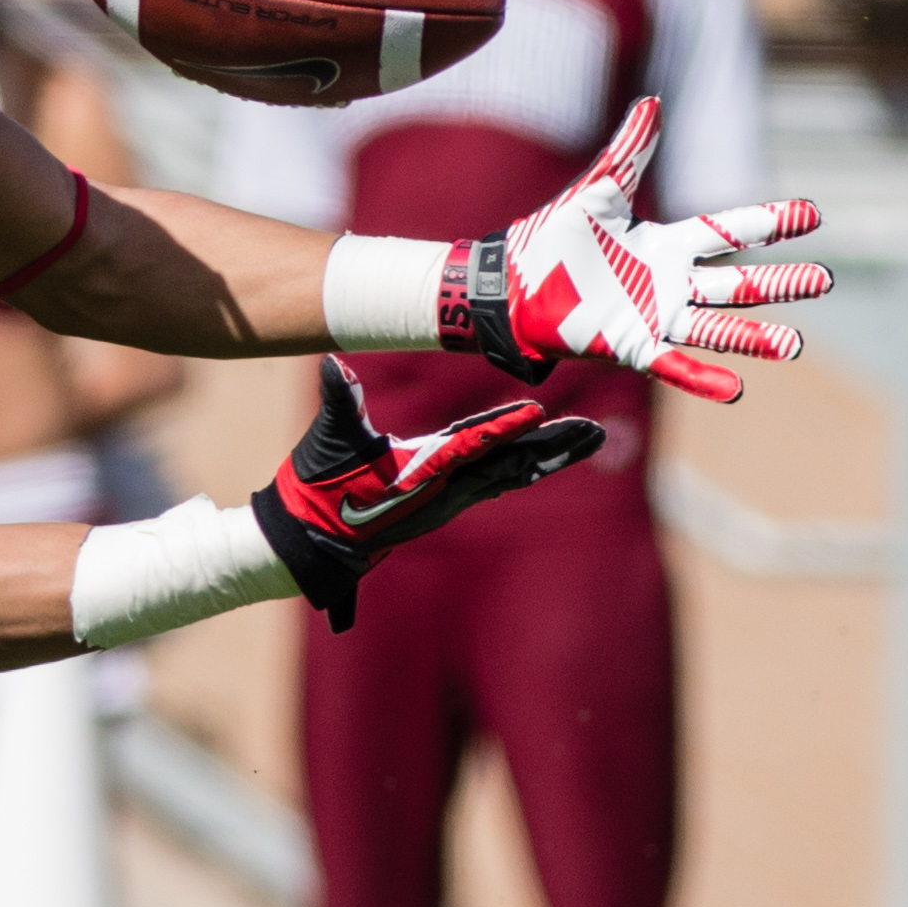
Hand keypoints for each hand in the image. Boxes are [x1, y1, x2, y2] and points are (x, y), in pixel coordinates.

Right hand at [251, 356, 606, 631]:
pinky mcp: (446, 498)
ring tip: (590, 438)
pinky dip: (525, 465)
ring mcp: (449, 496)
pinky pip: (497, 480)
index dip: (503, 430)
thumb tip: (332, 367)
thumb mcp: (329, 441)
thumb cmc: (319, 489)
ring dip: (550, 456)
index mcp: (420, 473)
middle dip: (553, 447)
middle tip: (594, 431)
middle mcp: (444, 489)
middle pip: (510, 464)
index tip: (539, 414)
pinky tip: (544, 456)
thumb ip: (339, 401)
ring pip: (511, 473)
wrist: (312, 539)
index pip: (471, 447)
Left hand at [458, 97, 832, 404]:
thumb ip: (629, 151)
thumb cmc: (555, 237)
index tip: (813, 215)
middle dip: (781, 282)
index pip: (728, 233)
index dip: (769, 223)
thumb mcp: (597, 190)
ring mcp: (655, 317)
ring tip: (794, 344)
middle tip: (824, 280)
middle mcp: (670, 283)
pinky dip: (702, 378)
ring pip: (717, 326)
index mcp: (667, 244)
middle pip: (738, 284)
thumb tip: (651, 101)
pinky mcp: (631, 345)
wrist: (512, 282)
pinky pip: (673, 364)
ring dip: (755, 337)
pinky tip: (735, 389)